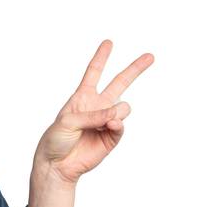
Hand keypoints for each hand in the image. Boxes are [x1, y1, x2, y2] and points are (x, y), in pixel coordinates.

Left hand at [33, 41, 153, 185]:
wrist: (56, 165)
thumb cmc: (56, 140)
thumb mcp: (68, 121)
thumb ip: (93, 115)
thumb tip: (118, 114)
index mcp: (82, 97)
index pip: (94, 72)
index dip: (101, 57)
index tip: (108, 42)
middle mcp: (97, 106)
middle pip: (119, 83)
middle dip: (135, 69)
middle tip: (150, 56)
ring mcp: (106, 121)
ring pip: (124, 107)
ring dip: (118, 111)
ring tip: (107, 121)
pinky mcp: (111, 137)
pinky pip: (121, 126)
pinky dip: (118, 124)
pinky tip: (112, 125)